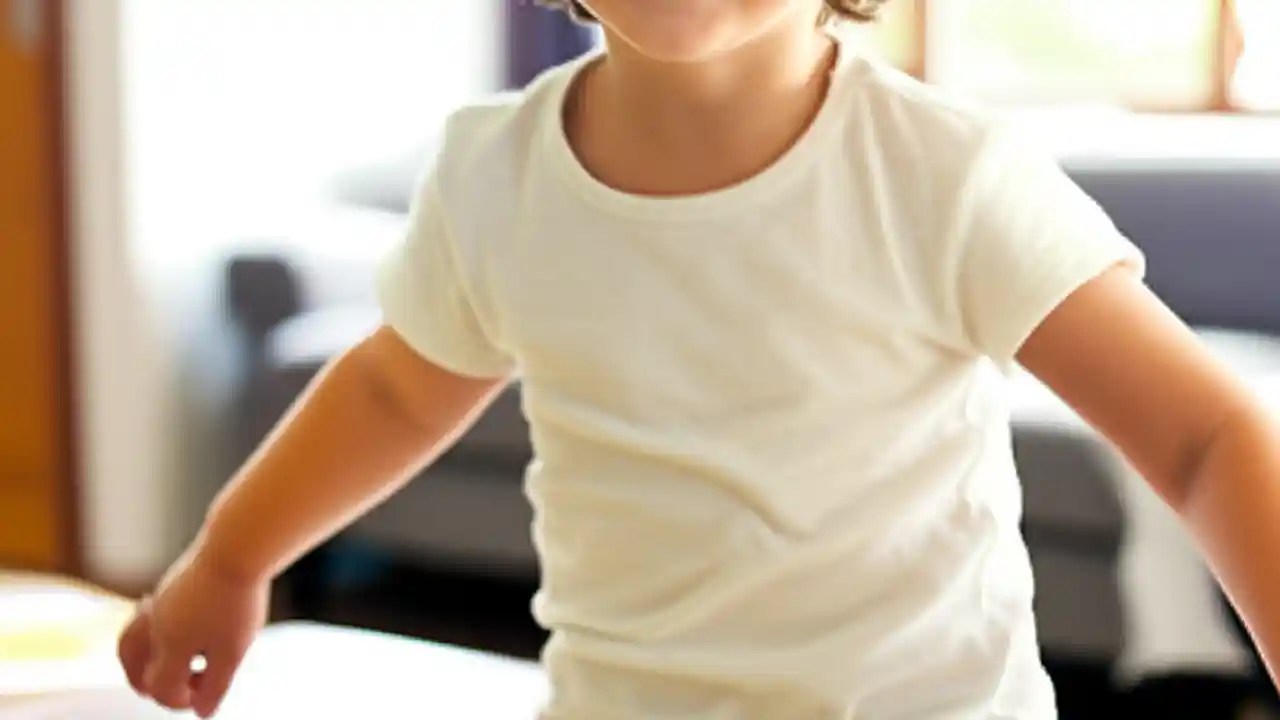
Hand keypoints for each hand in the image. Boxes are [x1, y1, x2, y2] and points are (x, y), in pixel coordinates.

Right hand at [117, 547, 268, 717]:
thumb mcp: (234, 650)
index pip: (161, 688)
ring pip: (131, 640)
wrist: (237, 548)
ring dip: (142, 660)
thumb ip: (216, 685)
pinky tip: (178, 630)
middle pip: (133, 666)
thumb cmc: (238, 601)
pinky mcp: (168, 586)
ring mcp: (158, 604)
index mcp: (170, 646)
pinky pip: (144, 618)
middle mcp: (156, 627)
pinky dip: (152, 635)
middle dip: (152, 684)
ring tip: (161, 667)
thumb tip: (201, 713)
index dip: (182, 700)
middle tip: (177, 690)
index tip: (208, 694)